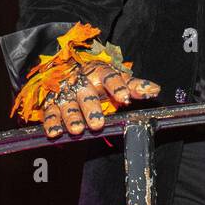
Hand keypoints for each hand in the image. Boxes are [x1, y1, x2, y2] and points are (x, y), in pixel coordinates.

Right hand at [42, 61, 159, 138]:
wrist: (69, 70)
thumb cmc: (98, 78)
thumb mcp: (117, 79)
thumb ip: (135, 86)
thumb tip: (155, 89)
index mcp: (99, 73)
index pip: (109, 76)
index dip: (117, 86)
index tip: (125, 98)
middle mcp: (81, 81)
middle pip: (86, 93)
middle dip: (92, 108)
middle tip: (98, 123)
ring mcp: (65, 92)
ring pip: (68, 104)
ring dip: (72, 117)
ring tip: (78, 130)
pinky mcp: (52, 102)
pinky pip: (50, 112)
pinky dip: (51, 123)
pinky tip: (55, 133)